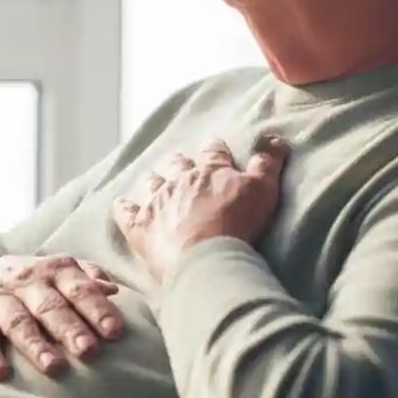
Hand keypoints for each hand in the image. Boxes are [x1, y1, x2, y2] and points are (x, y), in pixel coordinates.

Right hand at [0, 255, 123, 380]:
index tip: (115, 331)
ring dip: (36, 345)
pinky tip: (0, 373)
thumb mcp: (60, 269)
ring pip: (19, 322)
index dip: (98, 309)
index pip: (79, 289)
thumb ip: (87, 277)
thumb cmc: (34, 278)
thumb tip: (113, 291)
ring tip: (53, 366)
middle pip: (51, 306)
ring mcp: (1, 299)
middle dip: (70, 329)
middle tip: (89, 350)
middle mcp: (28, 281)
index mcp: (55, 270)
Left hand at [112, 135, 288, 282]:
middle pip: (178, 165)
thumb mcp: (263, 190)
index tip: (215, 148)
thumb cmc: (238, 224)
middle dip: (180, 164)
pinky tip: (122, 204)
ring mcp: (158, 203)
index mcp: (210, 172)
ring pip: (153, 184)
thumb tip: (275, 139)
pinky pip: (125, 212)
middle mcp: (180, 182)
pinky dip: (123, 207)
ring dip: (155, 182)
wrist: (206, 257)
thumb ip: (268, 164)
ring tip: (156, 182)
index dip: (214, 150)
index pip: (213, 152)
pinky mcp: (141, 227)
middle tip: (182, 165)